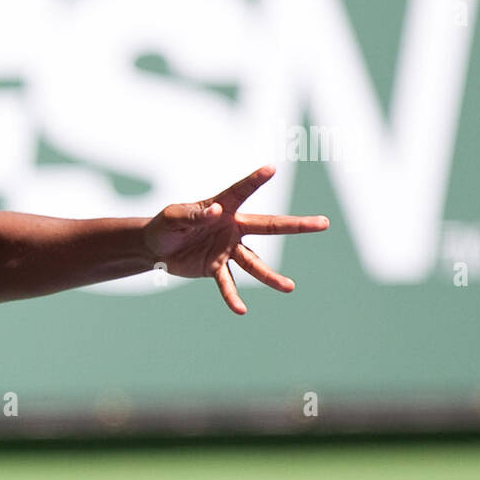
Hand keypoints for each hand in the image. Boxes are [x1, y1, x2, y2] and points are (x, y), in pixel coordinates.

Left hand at [141, 165, 329, 314]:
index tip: (271, 169)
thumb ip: (194, 214)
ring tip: (289, 287)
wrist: (155, 247)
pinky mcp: (216, 268)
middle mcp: (232, 228)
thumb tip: (217, 211)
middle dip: (297, 225)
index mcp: (222, 208)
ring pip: (254, 263)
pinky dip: (232, 297)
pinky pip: (227, 284)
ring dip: (270, 276)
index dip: (255, 181)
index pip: (241, 192)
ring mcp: (227, 249)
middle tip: (324, 223)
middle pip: (269, 226)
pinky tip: (241, 310)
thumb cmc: (167, 224)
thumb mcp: (174, 217)